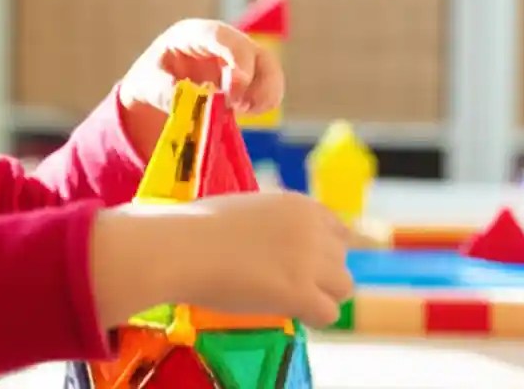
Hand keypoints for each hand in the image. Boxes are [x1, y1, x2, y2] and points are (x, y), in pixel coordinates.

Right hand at [90, 192, 351, 328]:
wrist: (179, 247)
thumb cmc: (196, 228)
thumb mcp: (247, 209)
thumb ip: (274, 224)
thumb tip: (279, 248)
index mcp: (299, 204)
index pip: (339, 230)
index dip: (323, 251)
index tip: (303, 265)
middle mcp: (312, 228)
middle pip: (342, 260)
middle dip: (320, 275)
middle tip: (287, 285)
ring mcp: (309, 260)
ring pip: (343, 287)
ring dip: (320, 296)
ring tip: (288, 300)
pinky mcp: (300, 291)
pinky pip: (329, 314)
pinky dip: (312, 318)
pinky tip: (289, 313)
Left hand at [116, 19, 284, 157]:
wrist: (159, 86)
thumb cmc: (152, 78)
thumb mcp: (146, 83)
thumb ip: (163, 90)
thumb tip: (185, 101)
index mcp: (193, 34)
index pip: (219, 36)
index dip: (234, 56)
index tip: (236, 85)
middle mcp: (222, 41)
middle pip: (252, 50)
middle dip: (252, 80)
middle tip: (237, 107)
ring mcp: (239, 56)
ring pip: (268, 67)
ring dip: (264, 92)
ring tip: (243, 111)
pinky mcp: (250, 75)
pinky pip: (270, 85)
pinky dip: (265, 100)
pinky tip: (247, 113)